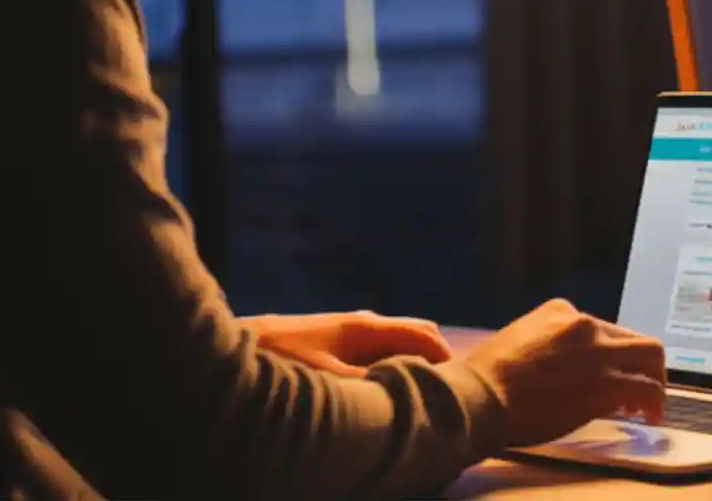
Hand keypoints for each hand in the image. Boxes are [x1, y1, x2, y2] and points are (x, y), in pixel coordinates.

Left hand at [240, 311, 453, 377]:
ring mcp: (357, 327)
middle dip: (436, 355)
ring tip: (424, 386)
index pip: (422, 333)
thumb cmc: (289, 358)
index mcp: (367, 327)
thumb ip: (368, 382)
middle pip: (418, 331)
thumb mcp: (330, 377)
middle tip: (446, 385)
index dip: (444, 354)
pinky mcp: (346, 336)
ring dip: (417, 358)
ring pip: (402, 338)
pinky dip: (399, 359)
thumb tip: (403, 390)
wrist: (253, 342)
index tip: (457, 379)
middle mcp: (367, 322)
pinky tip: (393, 381)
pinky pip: (385, 345)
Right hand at [463, 298, 665, 447]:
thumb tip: (562, 368)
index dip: (610, 354)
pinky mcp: (607, 384)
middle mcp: (585, 325)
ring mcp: (598, 353)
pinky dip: (654, 402)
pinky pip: (646, 390)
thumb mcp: (517, 341)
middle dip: (642, 362)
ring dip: (655, 380)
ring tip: (651, 403)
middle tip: (642, 384)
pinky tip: (648, 415)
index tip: (608, 373)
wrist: (481, 396)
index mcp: (560, 312)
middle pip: (634, 338)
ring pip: (650, 357)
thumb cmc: (486, 377)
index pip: (602, 329)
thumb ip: (546, 345)